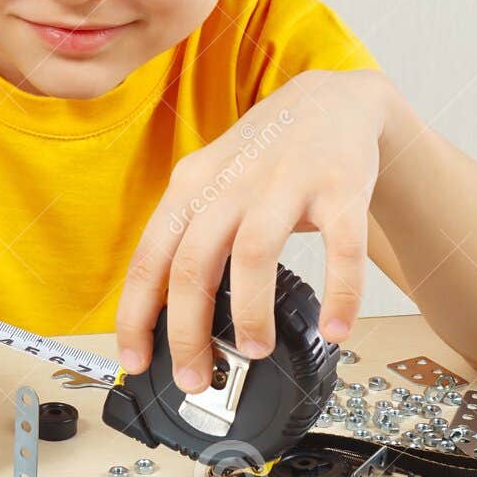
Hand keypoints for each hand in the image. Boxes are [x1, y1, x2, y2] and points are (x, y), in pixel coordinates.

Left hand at [114, 69, 394, 392]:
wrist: (334, 100)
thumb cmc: (267, 154)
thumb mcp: (213, 183)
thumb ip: (191, 238)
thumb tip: (168, 318)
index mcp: (193, 185)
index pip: (150, 258)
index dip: (137, 315)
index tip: (136, 361)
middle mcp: (233, 182)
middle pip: (193, 262)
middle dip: (188, 331)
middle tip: (196, 377)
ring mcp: (286, 182)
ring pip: (253, 253)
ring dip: (250, 312)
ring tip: (254, 351)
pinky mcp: (341, 187)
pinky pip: (340, 247)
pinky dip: (339, 293)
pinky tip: (336, 329)